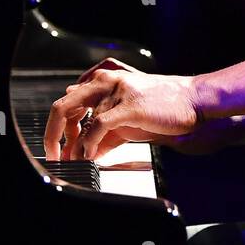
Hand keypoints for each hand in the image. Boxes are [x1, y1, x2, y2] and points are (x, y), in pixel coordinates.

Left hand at [43, 58, 199, 161]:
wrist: (192, 102)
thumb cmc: (162, 109)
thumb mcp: (126, 120)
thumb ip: (103, 131)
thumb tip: (84, 151)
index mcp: (103, 81)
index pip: (68, 103)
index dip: (59, 129)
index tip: (59, 149)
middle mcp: (105, 81)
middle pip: (63, 106)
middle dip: (52, 135)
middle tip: (53, 156)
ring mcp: (116, 91)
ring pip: (78, 118)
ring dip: (72, 147)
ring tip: (73, 162)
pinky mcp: (128, 105)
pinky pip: (97, 126)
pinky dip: (88, 144)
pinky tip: (89, 156)